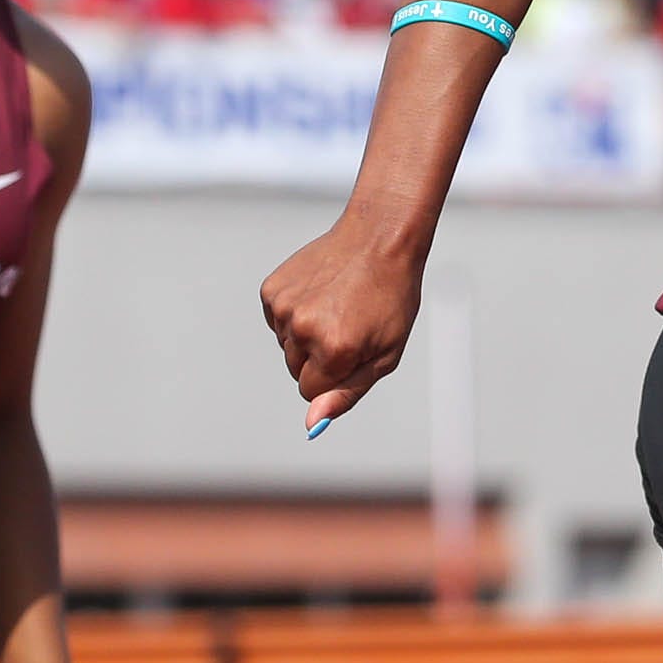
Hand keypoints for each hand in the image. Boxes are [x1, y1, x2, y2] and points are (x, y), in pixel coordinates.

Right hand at [258, 215, 422, 432]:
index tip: (354, 351)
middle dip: (319, 357)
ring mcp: (283, 306)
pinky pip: (277, 320)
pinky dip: (294, 313)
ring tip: (337, 305)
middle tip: (349, 324)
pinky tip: (320, 293)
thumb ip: (346, 394)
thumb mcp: (385, 354)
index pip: (310, 391)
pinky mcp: (272, 289)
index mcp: (334, 349)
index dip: (334, 376)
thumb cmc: (391, 297)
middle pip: (295, 369)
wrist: (379, 238)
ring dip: (306, 334)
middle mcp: (302, 328)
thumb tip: (312, 424)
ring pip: (285, 344)